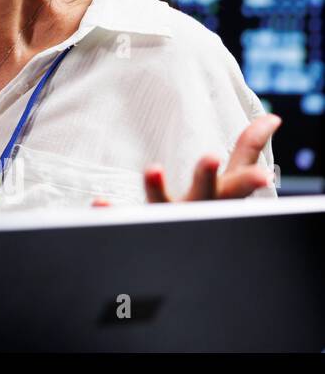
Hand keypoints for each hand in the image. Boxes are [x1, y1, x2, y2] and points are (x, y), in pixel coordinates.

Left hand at [91, 114, 280, 206]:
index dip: (252, 181)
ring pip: (162, 207)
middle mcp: (196, 210)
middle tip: (210, 157)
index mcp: (220, 198)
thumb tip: (272, 117)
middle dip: (208, 177)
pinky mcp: (141, 225)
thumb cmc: (212, 206)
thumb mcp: (232, 180)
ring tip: (153, 167)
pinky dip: (113, 212)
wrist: (187, 256)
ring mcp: (168, 220)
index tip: (265, 176)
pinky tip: (100, 202)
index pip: (240, 185)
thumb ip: (249, 148)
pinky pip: (125, 220)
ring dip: (157, 189)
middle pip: (205, 195)